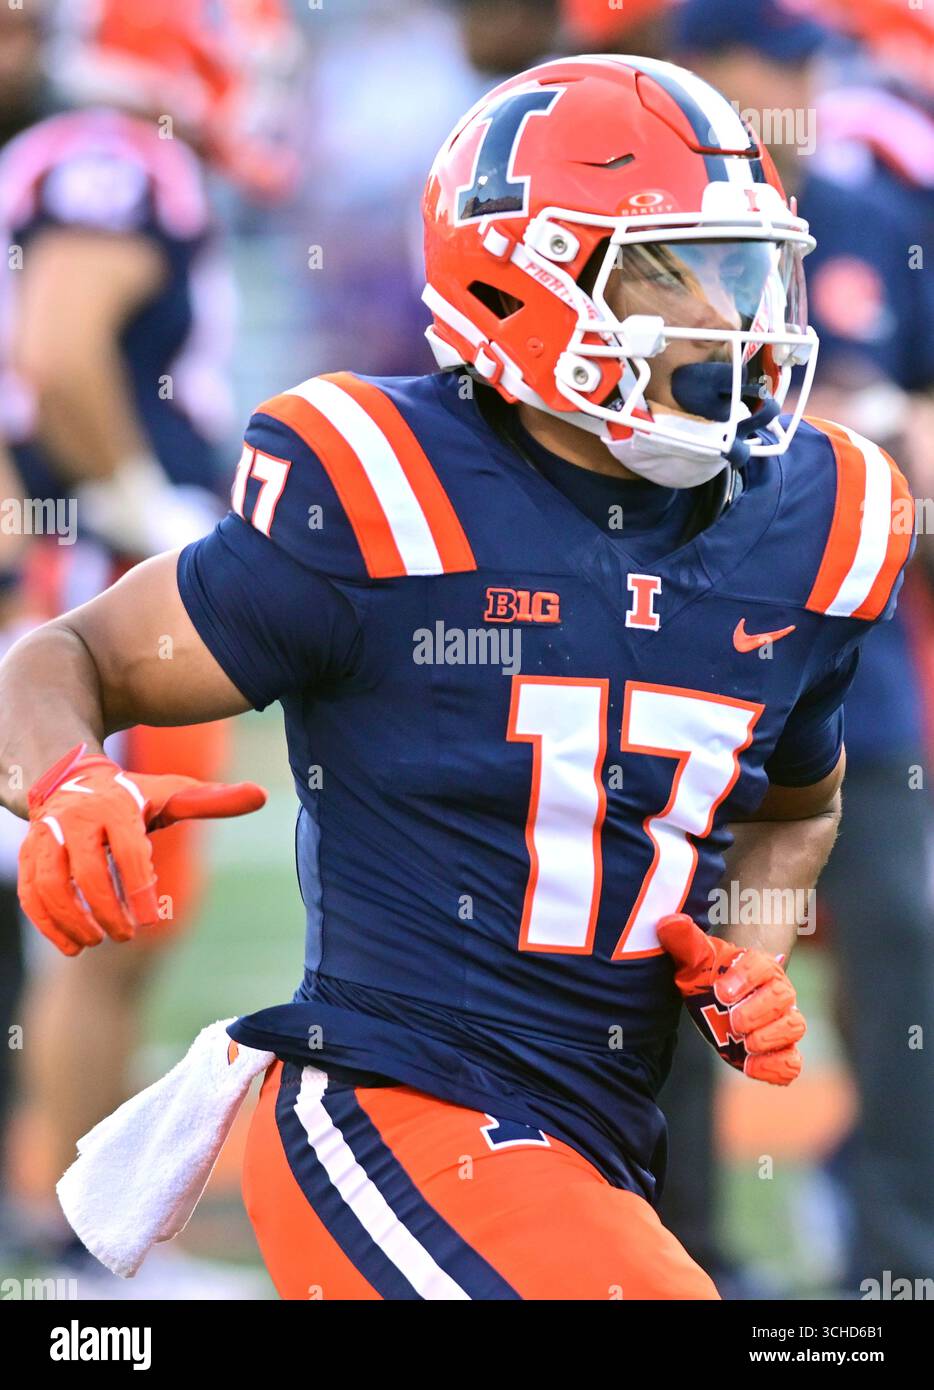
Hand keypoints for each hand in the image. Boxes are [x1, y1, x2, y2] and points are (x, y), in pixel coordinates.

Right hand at [18, 742, 265, 954]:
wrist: (71, 778)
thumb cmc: (132, 796)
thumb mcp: (171, 795)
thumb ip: (212, 801)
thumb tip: (261, 796)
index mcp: (116, 805)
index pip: (129, 851)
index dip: (139, 888)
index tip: (151, 920)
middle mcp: (77, 819)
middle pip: (87, 872)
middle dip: (107, 910)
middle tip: (126, 934)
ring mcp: (47, 836)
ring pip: (50, 884)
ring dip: (72, 919)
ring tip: (96, 941)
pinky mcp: (28, 854)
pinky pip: (30, 892)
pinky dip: (47, 922)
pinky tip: (71, 946)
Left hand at [657, 913, 805, 1084]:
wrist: (718, 1001)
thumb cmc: (710, 976)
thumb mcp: (694, 959)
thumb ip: (685, 942)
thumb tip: (668, 923)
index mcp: (760, 965)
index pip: (762, 966)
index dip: (745, 979)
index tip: (721, 992)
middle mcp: (778, 992)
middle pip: (783, 997)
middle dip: (759, 1011)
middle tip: (733, 1021)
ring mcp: (783, 1022)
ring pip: (794, 1026)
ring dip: (771, 1037)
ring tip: (745, 1043)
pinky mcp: (780, 1051)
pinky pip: (792, 1062)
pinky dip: (777, 1066)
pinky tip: (751, 1066)